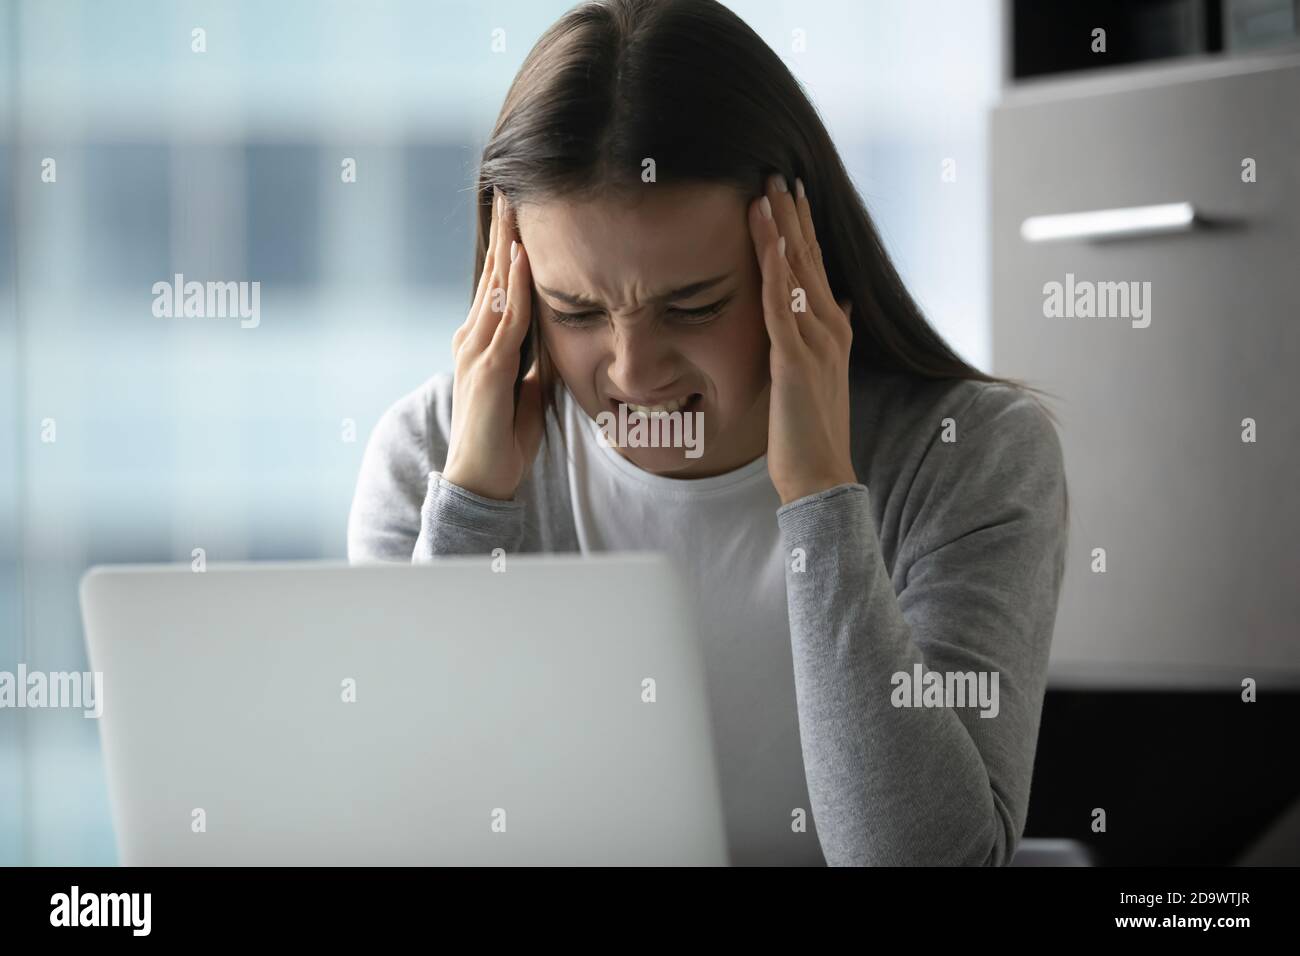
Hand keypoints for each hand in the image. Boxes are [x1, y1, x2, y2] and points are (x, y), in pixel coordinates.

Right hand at [443, 187, 544, 500]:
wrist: (481, 480)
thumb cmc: (505, 438)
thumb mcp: (529, 388)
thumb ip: (536, 359)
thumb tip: (559, 336)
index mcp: (484, 341)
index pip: (500, 283)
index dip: (511, 245)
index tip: (522, 208)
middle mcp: (474, 338)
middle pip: (496, 273)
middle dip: (506, 230)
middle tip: (515, 184)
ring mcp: (477, 352)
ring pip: (499, 287)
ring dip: (511, 245)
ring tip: (518, 205)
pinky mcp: (488, 371)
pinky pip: (508, 321)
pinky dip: (518, 287)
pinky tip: (525, 258)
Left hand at [748, 173, 857, 505]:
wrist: (819, 474)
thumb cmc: (811, 430)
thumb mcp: (821, 374)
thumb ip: (828, 334)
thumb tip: (839, 301)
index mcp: (833, 329)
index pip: (816, 267)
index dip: (802, 229)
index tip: (789, 193)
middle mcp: (829, 328)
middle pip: (808, 259)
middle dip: (791, 216)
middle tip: (776, 173)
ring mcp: (814, 342)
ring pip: (796, 274)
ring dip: (781, 230)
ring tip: (768, 191)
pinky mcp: (794, 359)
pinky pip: (782, 305)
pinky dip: (776, 271)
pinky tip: (771, 241)